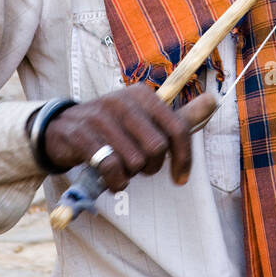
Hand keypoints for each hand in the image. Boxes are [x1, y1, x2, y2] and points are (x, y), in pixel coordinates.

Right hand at [43, 84, 217, 188]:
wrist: (61, 129)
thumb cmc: (113, 127)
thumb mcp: (145, 118)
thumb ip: (180, 116)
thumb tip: (215, 101)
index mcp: (142, 95)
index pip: (176, 127)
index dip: (184, 158)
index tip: (180, 178)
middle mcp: (122, 101)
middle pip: (156, 148)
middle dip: (152, 167)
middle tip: (140, 167)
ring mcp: (100, 116)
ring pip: (134, 160)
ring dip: (131, 175)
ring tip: (121, 169)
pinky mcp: (81, 136)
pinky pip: (110, 167)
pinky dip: (116, 182)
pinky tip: (113, 179)